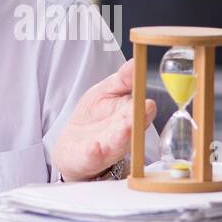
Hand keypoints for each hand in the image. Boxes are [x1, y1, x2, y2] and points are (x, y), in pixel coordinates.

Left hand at [51, 58, 155, 181]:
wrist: (74, 146)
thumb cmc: (95, 117)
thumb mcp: (106, 91)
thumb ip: (122, 79)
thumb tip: (134, 63)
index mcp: (131, 116)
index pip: (143, 111)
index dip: (145, 107)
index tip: (147, 101)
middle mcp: (125, 134)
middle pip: (133, 127)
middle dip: (137, 120)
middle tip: (144, 110)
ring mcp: (108, 147)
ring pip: (118, 143)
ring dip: (123, 136)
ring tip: (126, 127)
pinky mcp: (90, 157)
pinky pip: (94, 156)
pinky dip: (95, 152)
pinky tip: (95, 147)